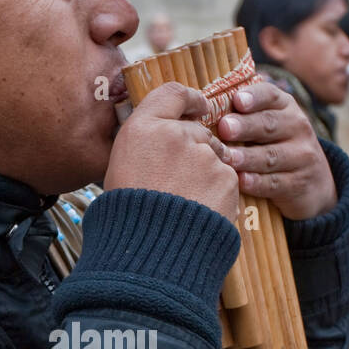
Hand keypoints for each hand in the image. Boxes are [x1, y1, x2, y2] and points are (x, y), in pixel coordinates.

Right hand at [105, 82, 238, 221]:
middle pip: (197, 131)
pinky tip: (200, 212)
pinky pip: (227, 180)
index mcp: (141, 129)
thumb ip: (144, 145)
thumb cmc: (127, 217)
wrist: (150, 254)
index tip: (199, 106)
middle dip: (197, 150)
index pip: (172, 93)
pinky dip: (219, 195)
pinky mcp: (225, 177)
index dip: (190, 98)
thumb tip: (162, 139)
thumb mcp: (120, 169)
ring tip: (187, 204)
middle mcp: (173, 134)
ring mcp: (202, 155)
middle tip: (182, 182)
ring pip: (214, 157)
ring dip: (207, 174)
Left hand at [215, 80, 337, 219]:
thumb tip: (200, 105)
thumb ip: (243, 114)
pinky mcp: (299, 183)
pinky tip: (242, 181)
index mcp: (285, 106)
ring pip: (271, 156)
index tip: (237, 100)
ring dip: (248, 157)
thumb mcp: (267, 125)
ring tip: (228, 157)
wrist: (313, 182)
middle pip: (269, 125)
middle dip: (246, 126)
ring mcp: (301, 156)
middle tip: (225, 128)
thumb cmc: (275, 146)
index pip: (270, 95)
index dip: (254, 97)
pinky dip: (258, 183)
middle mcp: (297, 127)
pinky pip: (276, 183)